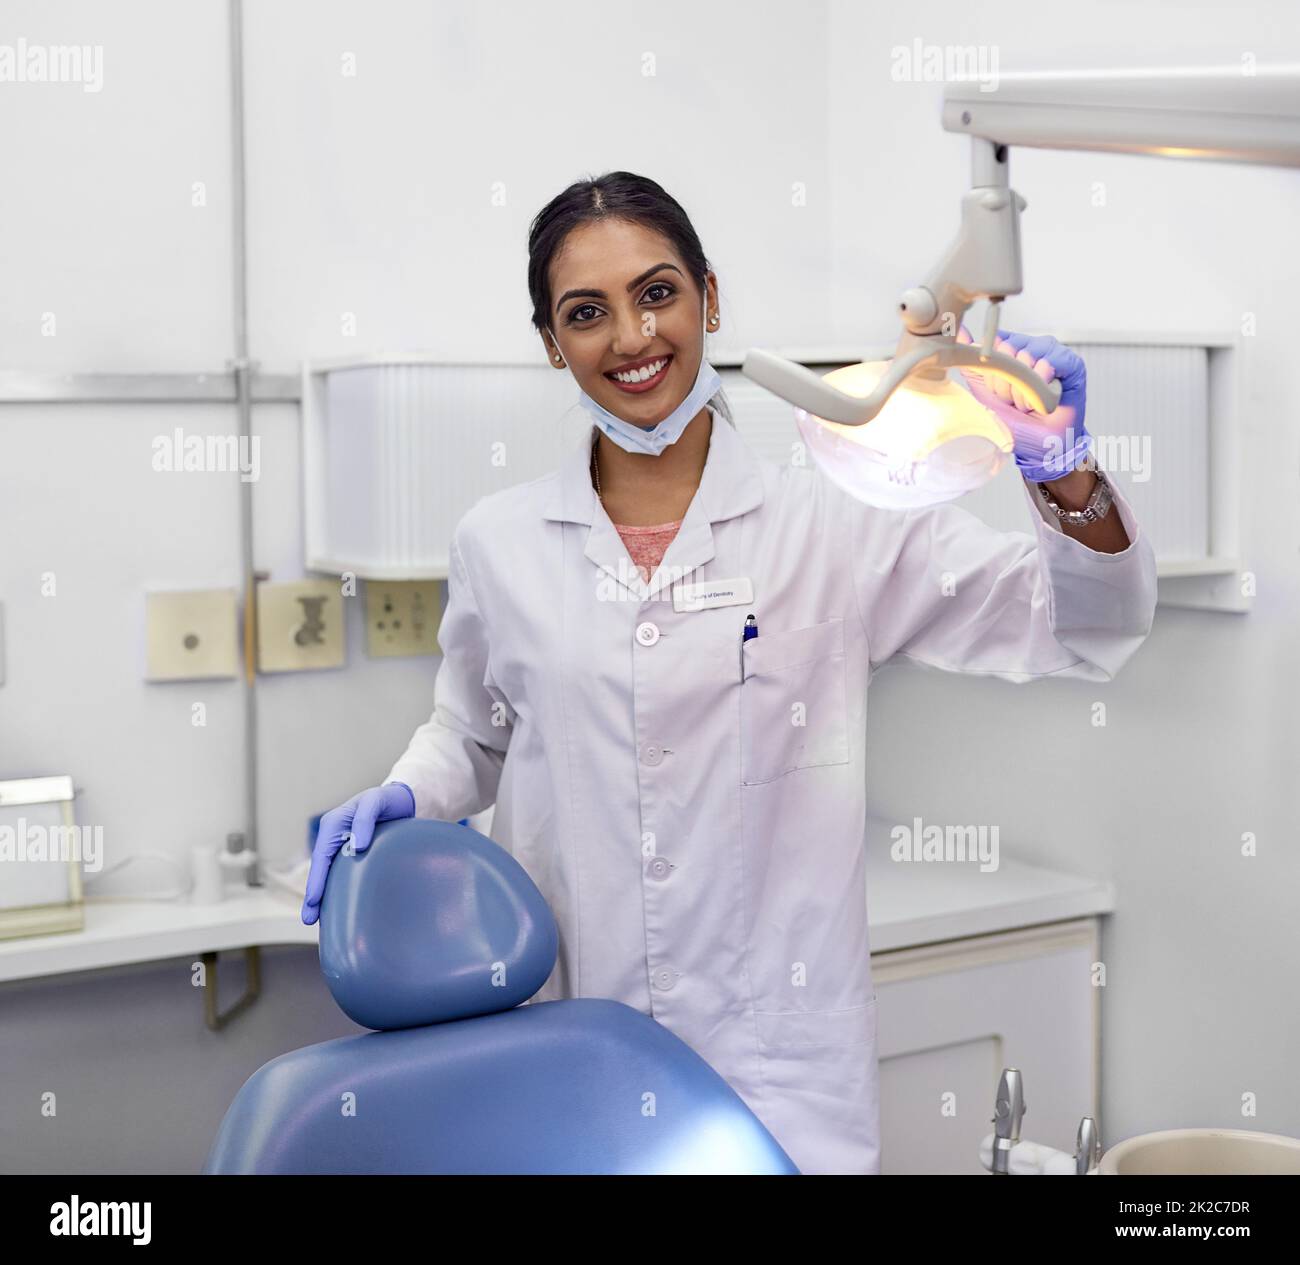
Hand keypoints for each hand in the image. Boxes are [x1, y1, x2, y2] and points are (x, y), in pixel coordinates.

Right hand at [300, 782, 414, 924]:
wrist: (401, 799)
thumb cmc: (387, 799)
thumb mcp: (376, 802)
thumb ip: (365, 819)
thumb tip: (356, 846)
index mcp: (333, 823)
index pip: (321, 856)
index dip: (316, 880)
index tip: (313, 900)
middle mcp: (333, 836)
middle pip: (320, 869)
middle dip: (313, 895)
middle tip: (309, 920)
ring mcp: (341, 845)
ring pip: (328, 874)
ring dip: (322, 896)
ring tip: (317, 921)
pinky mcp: (352, 853)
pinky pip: (340, 873)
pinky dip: (336, 889)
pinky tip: (337, 906)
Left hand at [956, 326, 1091, 481]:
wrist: (1038, 446)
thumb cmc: (1012, 419)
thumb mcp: (982, 389)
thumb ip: (970, 361)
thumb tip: (958, 331)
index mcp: (1009, 348)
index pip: (993, 343)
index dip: (992, 372)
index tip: (997, 393)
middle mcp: (1030, 345)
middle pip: (1008, 349)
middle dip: (1007, 383)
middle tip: (1015, 402)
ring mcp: (1052, 352)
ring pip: (1027, 357)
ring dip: (1024, 389)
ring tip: (1030, 404)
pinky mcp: (1072, 363)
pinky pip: (1051, 363)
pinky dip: (1043, 385)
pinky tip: (1045, 399)